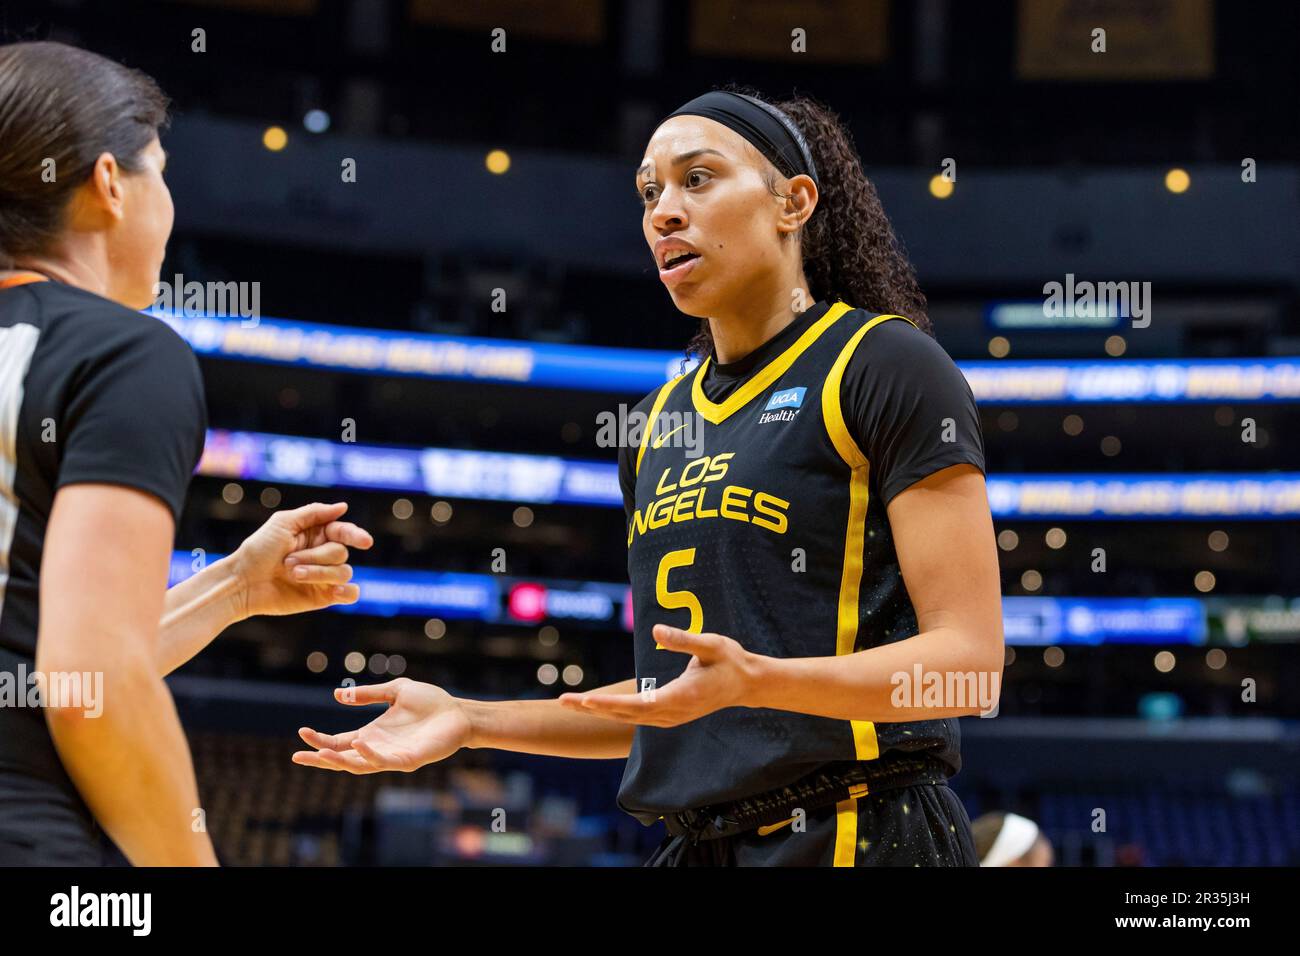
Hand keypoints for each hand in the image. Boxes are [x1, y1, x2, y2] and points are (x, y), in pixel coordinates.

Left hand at [232, 501, 373, 619]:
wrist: (242, 582)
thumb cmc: (258, 550)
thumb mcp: (282, 523)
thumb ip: (314, 513)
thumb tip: (344, 507)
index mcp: (317, 534)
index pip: (344, 532)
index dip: (355, 535)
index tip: (364, 542)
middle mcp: (323, 554)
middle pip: (341, 553)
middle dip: (316, 557)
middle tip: (288, 561)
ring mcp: (324, 576)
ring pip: (343, 572)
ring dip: (318, 573)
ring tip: (293, 574)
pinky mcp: (323, 597)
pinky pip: (350, 594)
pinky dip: (348, 592)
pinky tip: (335, 591)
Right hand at [292, 678, 471, 773]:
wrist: (458, 712)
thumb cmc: (430, 702)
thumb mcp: (394, 691)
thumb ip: (367, 694)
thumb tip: (336, 695)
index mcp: (372, 734)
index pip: (339, 742)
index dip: (320, 740)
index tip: (302, 732)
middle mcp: (379, 748)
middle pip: (344, 759)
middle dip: (320, 759)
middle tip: (298, 755)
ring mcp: (393, 756)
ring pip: (361, 765)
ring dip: (340, 761)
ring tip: (321, 753)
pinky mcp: (410, 760)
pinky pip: (385, 761)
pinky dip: (370, 754)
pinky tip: (358, 743)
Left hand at [558, 624, 757, 727]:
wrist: (746, 683)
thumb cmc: (729, 660)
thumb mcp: (711, 644)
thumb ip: (684, 639)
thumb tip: (656, 631)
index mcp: (680, 697)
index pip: (638, 703)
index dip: (610, 703)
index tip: (586, 700)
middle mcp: (671, 713)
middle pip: (624, 714)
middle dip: (592, 708)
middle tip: (561, 701)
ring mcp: (669, 718)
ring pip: (626, 718)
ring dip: (597, 711)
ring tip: (570, 703)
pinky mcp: (668, 715)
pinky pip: (635, 716)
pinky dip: (612, 711)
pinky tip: (595, 707)